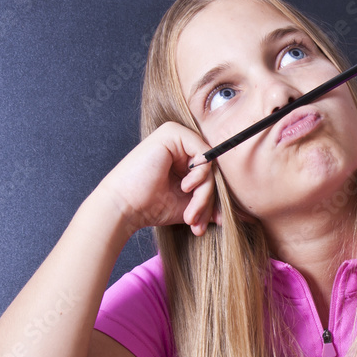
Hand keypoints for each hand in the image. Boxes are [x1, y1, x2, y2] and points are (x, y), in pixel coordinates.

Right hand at [94, 122, 218, 235]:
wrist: (124, 208)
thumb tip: (233, 215)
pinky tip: (185, 188)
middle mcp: (179, 144)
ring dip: (204, 194)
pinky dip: (200, 175)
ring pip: (209, 165)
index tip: (204, 224)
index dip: (210, 200)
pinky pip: (203, 153)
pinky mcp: (172, 132)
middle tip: (195, 222)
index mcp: (181, 157)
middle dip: (207, 201)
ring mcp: (175, 136)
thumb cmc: (150, 207)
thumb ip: (208, 203)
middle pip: (211, 170)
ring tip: (190, 214)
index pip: (210, 174)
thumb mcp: (188, 206)